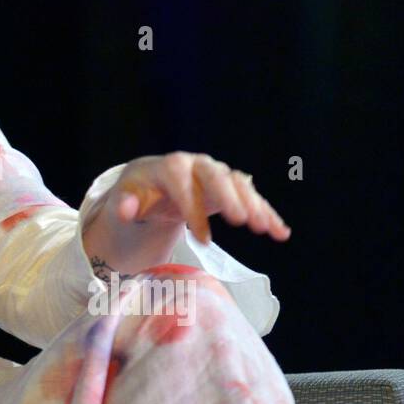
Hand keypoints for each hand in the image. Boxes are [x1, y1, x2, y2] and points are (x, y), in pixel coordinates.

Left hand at [84, 152, 289, 275]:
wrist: (149, 188)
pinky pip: (250, 197)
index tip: (200, 237)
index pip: (180, 180)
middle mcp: (195, 165)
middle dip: (229, 197)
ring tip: (267, 230)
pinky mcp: (228, 188)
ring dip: (254, 205)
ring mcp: (214, 175)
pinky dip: (265, 212)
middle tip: (242, 221)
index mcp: (167, 166)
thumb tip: (127, 208)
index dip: (192, 206)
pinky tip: (280, 231)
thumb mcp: (124, 201)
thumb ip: (124, 204)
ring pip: (237, 184)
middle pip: (215, 175)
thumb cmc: (136, 196)